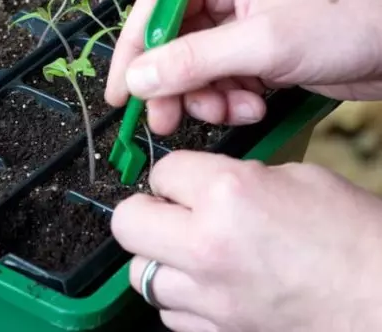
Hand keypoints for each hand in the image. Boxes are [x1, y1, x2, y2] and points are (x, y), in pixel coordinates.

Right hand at [105, 0, 381, 134]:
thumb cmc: (347, 21)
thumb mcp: (263, 43)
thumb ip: (193, 62)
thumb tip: (136, 80)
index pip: (158, 2)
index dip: (134, 49)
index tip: (119, 92)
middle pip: (175, 39)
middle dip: (174, 83)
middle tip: (165, 121)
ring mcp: (245, 18)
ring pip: (198, 64)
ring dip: (208, 95)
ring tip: (234, 112)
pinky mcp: (260, 46)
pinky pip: (224, 75)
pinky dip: (232, 97)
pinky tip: (255, 105)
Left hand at [111, 151, 381, 331]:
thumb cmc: (356, 239)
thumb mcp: (296, 179)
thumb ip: (236, 177)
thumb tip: (204, 185)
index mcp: (227, 195)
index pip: (161, 172)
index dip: (174, 175)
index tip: (184, 182)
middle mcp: (206, 246)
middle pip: (127, 223)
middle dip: (145, 212)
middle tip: (169, 212)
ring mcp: (208, 297)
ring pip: (141, 273)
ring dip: (159, 258)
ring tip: (190, 252)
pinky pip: (170, 312)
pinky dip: (181, 296)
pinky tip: (209, 285)